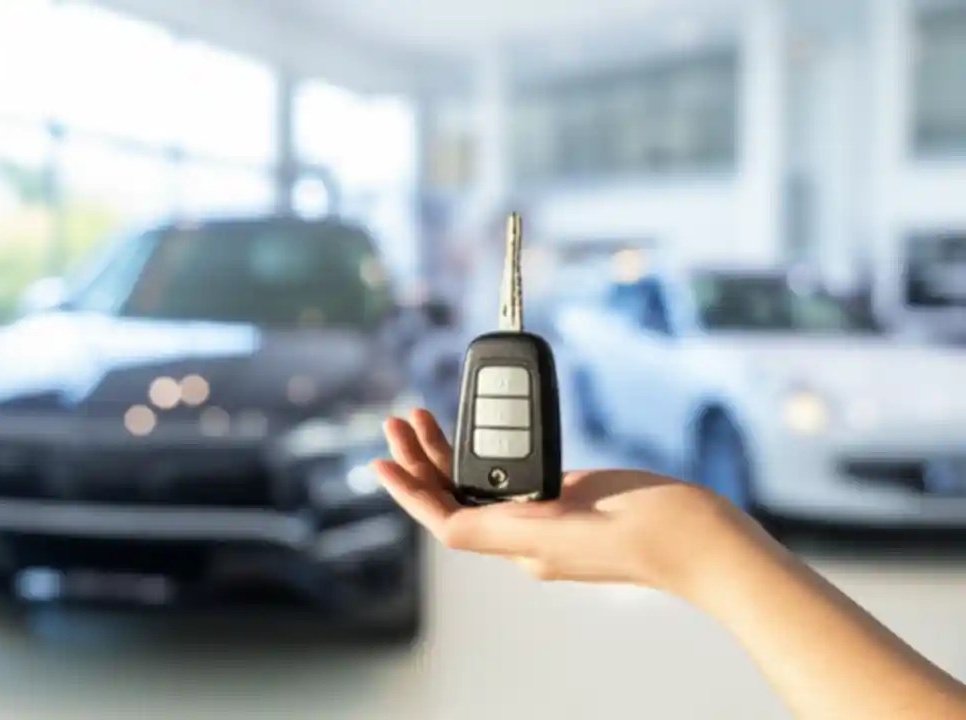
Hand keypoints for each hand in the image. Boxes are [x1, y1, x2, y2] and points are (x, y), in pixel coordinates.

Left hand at [374, 409, 766, 595]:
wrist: (707, 540)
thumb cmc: (651, 529)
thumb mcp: (566, 522)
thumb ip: (504, 527)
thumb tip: (447, 530)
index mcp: (520, 545)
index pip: (444, 520)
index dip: (408, 492)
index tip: (381, 461)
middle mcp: (526, 539)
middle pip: (456, 499)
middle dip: (423, 459)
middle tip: (399, 419)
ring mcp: (549, 524)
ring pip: (480, 489)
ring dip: (449, 455)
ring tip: (425, 419)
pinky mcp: (572, 507)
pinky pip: (512, 483)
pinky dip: (488, 458)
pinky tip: (484, 437)